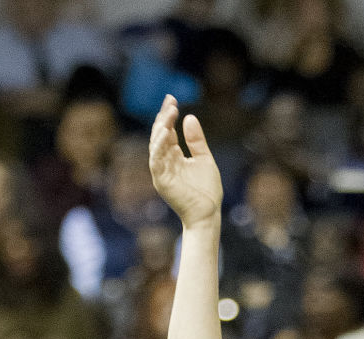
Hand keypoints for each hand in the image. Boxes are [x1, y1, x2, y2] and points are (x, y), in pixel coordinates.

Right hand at [149, 95, 222, 228]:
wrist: (208, 214)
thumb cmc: (207, 191)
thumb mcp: (204, 159)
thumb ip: (196, 140)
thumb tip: (189, 117)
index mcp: (175, 156)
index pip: (168, 131)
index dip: (169, 115)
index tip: (172, 99)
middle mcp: (165, 162)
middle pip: (160, 134)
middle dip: (164, 117)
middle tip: (170, 101)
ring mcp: (162, 171)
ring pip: (156, 144)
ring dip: (162, 127)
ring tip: (169, 113)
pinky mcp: (161, 180)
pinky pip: (156, 159)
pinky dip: (159, 145)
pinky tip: (166, 132)